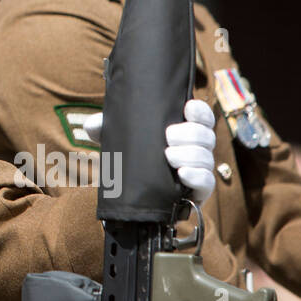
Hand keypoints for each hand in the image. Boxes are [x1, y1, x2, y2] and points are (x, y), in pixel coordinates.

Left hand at [83, 99, 216, 203]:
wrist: (133, 191)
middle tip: (168, 137)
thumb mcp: (117, 138)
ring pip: (207, 158)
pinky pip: (208, 183)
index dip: (199, 111)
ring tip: (169, 156)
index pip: (202, 116)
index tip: (187, 108)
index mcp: (183, 130)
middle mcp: (196, 148)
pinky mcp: (198, 192)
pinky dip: (198, 177)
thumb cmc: (131, 156)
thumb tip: (92, 125)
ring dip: (191, 155)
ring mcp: (199, 170)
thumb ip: (103, 126)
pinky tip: (183, 174)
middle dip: (190, 134)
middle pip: (206, 136)